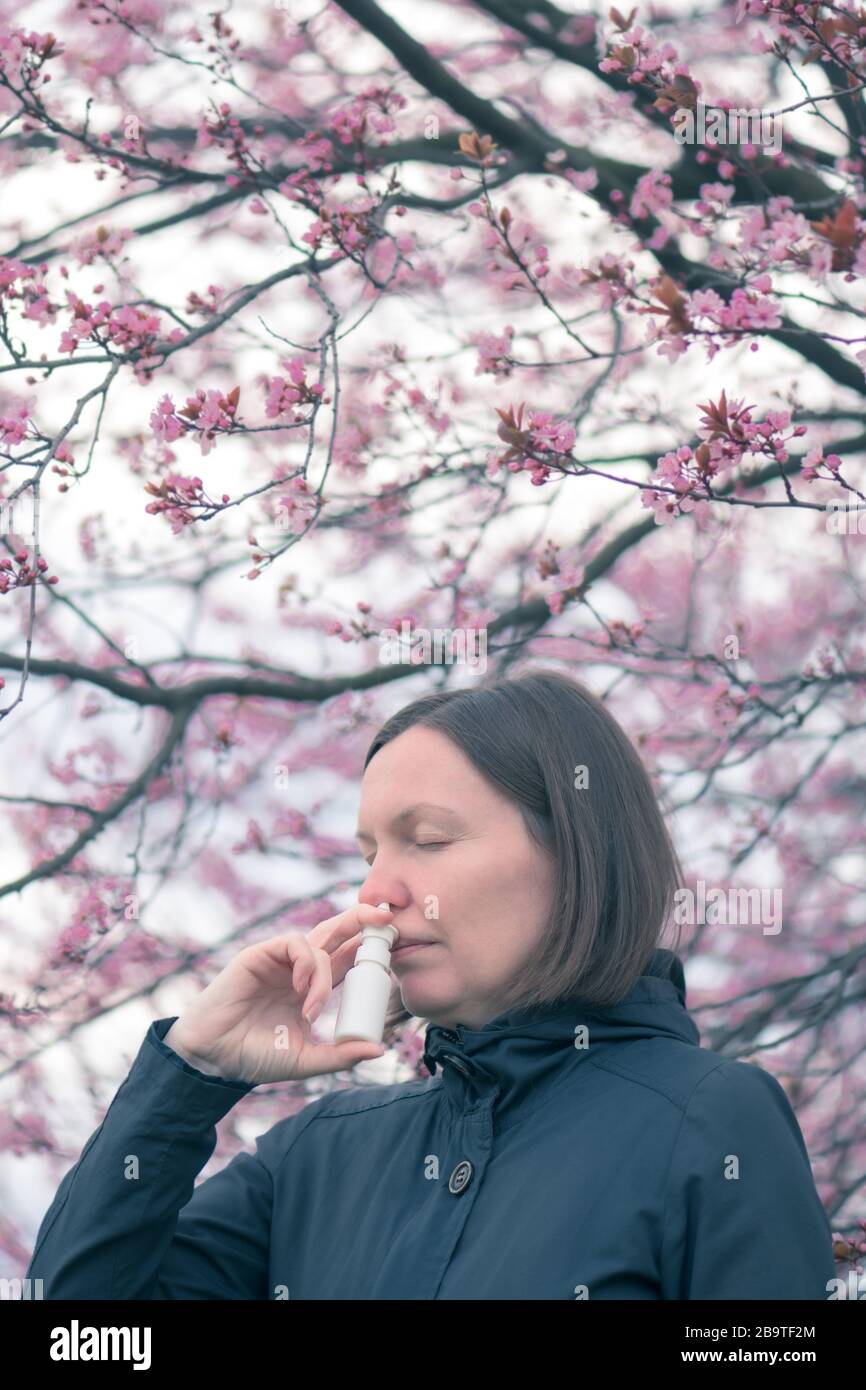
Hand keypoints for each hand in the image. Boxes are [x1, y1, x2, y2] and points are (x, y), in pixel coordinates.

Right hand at [163, 903, 396, 1084]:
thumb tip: (381, 1049)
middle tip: (388, 919)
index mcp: (312, 987)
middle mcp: (299, 969)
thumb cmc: (256, 1057)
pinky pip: (294, 944)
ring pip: (318, 941)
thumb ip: (341, 1054)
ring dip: (326, 972)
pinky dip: (306, 964)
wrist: (215, 1059)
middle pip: (336, 933)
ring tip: (314, 1007)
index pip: (347, 957)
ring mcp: (280, 961)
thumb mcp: (307, 1059)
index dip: (369, 948)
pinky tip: (301, 989)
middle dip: (362, 920)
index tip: (395, 945)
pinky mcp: (260, 955)